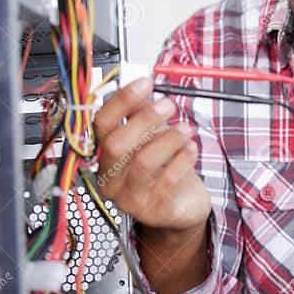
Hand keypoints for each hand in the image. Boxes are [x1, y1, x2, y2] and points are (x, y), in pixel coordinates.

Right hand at [93, 77, 211, 233]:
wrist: (182, 207)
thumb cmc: (165, 170)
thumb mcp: (153, 138)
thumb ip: (144, 113)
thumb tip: (142, 84)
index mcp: (106, 157)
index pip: (101, 125)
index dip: (122, 101)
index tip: (145, 83)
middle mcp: (111, 179)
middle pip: (116, 144)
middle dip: (145, 119)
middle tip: (169, 105)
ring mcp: (130, 198)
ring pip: (144, 162)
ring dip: (169, 138)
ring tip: (185, 129)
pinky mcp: (154, 211)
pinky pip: (168, 179)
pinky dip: (183, 158)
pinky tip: (191, 148)